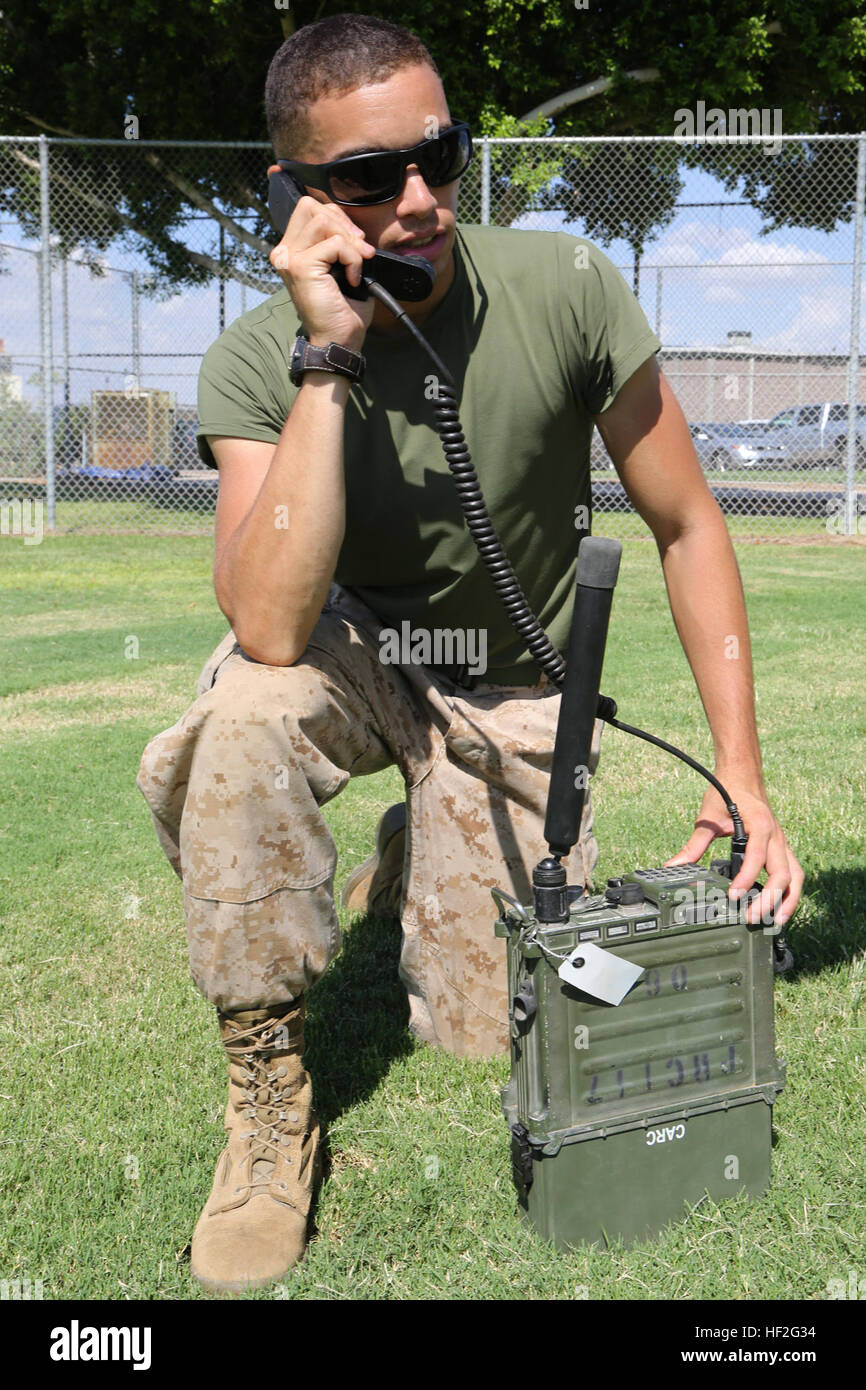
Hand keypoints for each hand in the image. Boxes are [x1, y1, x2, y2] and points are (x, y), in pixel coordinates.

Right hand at [267, 173, 376, 350]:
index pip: (309, 209)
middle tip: (360, 251)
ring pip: (323, 220)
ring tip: (358, 265)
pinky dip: (353, 258)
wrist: (337, 341)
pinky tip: (353, 279)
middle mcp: (285, 252)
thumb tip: (354, 229)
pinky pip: (335, 243)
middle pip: (311, 206)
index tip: (355, 242)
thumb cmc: (341, 311)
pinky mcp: (301, 266)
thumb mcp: (341, 269)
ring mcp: (290, 258)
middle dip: (343, 223)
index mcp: (292, 250)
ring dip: (350, 241)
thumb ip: (339, 244)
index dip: (337, 218)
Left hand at [665, 781, 803, 927]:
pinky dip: (790, 891)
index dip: (746, 879)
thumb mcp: (708, 817)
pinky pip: (794, 872)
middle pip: (782, 873)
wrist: (743, 775)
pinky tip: (780, 907)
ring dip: (788, 900)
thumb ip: (693, 845)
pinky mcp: (782, 847)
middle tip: (752, 918)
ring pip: (795, 876)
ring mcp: (782, 842)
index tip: (734, 896)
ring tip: (775, 922)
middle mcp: (775, 835)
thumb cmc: (728, 791)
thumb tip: (674, 866)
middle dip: (770, 899)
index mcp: (759, 825)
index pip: (756, 857)